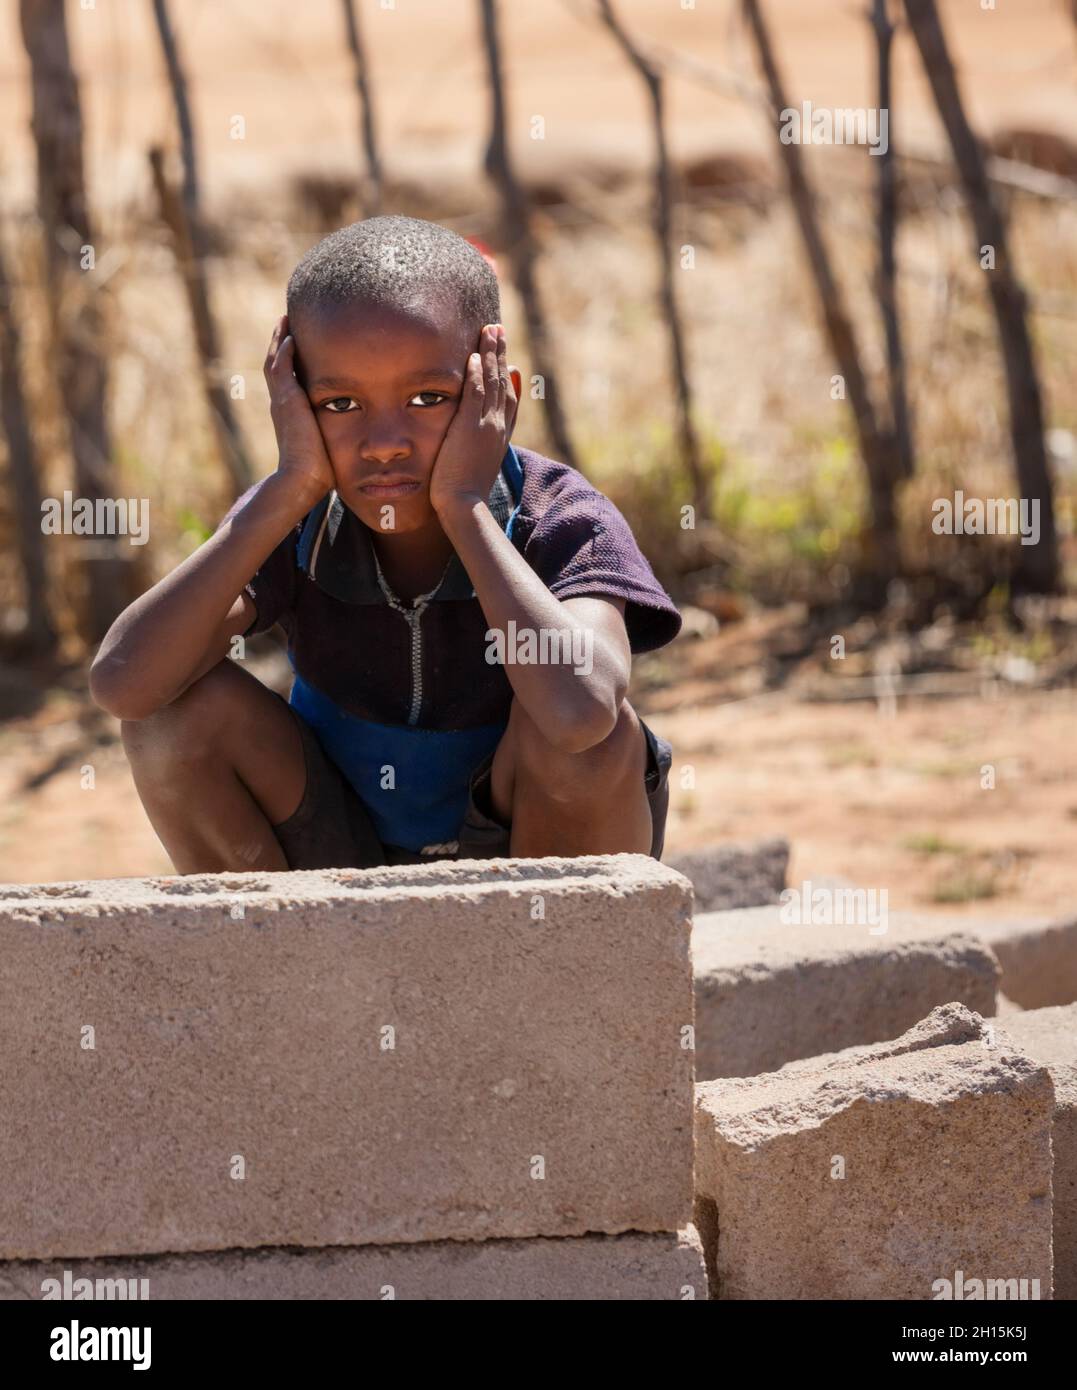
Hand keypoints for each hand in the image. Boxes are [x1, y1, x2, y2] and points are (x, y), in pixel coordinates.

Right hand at [263, 314, 334, 509]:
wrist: (302, 480)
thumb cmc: (320, 471)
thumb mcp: (332, 444)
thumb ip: (340, 432)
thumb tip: (363, 437)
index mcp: (291, 412)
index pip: (289, 378)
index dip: (292, 359)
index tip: (300, 341)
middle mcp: (282, 404)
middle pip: (277, 364)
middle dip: (282, 342)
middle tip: (288, 320)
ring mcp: (281, 402)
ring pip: (274, 361)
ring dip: (279, 339)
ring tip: (287, 319)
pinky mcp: (285, 402)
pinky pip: (280, 369)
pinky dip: (283, 351)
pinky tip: (290, 335)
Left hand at [429, 324, 518, 517]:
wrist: (465, 507)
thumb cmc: (465, 498)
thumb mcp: (475, 471)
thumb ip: (477, 453)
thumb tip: (476, 446)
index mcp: (500, 439)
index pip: (508, 401)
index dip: (508, 377)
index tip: (507, 360)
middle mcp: (499, 428)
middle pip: (503, 384)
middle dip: (501, 356)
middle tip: (499, 331)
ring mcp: (487, 426)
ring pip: (492, 382)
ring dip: (491, 354)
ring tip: (490, 331)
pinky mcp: (471, 427)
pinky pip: (475, 393)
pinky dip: (477, 372)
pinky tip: (474, 355)